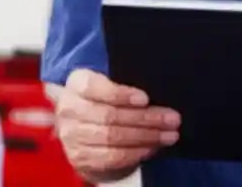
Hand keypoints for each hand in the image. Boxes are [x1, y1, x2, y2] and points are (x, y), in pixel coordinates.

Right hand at [52, 68, 180, 182]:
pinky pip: (112, 157)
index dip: (120, 94)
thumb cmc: (104, 101)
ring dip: (146, 137)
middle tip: (172, 118)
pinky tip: (153, 147)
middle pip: (109, 115)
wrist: (84, 130)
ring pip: (112, 138)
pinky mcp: (80, 157)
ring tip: (170, 134)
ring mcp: (71, 136)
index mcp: (76, 84)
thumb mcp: (109, 86)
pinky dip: (137, 152)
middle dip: (145, 118)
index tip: (145, 98)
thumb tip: (158, 96)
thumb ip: (126, 88)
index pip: (93, 87)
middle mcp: (68, 109)